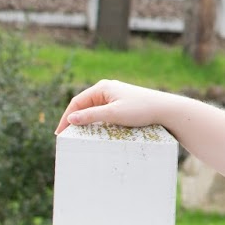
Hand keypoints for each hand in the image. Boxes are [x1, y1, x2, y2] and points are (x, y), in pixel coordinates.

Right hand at [55, 80, 170, 135]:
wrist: (165, 109)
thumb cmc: (140, 109)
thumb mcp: (114, 114)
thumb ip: (91, 116)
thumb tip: (71, 118)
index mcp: (102, 88)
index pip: (77, 102)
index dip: (66, 117)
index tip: (59, 133)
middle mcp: (107, 89)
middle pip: (84, 105)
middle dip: (74, 119)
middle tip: (66, 136)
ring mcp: (115, 95)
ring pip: (94, 108)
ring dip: (85, 120)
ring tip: (77, 135)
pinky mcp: (122, 103)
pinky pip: (103, 111)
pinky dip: (96, 120)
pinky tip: (95, 130)